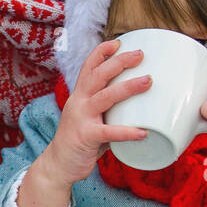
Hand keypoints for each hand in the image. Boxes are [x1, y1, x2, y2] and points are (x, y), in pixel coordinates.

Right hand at [42, 39, 151, 186]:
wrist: (58, 164)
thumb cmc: (79, 141)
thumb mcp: (91, 119)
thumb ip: (110, 111)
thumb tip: (141, 107)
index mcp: (79, 96)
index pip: (88, 67)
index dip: (101, 53)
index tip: (118, 42)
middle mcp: (79, 102)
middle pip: (97, 75)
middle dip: (119, 62)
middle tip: (140, 54)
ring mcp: (81, 118)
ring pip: (105, 97)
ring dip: (128, 87)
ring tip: (148, 81)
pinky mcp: (86, 137)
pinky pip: (109, 132)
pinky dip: (127, 131)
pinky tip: (143, 132)